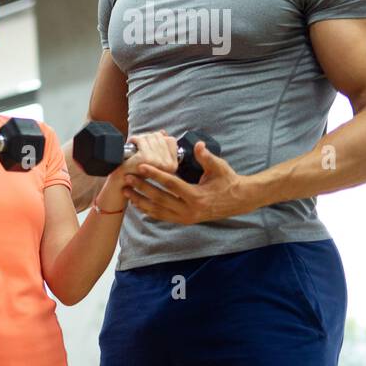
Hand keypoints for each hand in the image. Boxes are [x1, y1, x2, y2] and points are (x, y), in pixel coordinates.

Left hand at [101, 130, 176, 208]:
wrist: (123, 183)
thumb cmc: (136, 171)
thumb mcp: (153, 158)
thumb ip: (160, 146)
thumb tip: (162, 132)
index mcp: (173, 165)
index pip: (171, 141)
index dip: (158, 139)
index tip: (149, 144)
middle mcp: (168, 165)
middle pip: (160, 137)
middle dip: (147, 138)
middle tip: (139, 145)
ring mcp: (158, 162)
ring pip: (150, 137)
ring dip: (140, 138)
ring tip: (135, 146)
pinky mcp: (146, 159)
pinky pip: (141, 140)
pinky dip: (134, 139)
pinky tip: (130, 145)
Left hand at [124, 141, 249, 223]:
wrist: (239, 200)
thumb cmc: (228, 181)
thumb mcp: (219, 167)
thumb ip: (206, 157)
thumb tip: (198, 145)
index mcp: (197, 196)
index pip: (171, 184)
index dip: (155, 175)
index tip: (141, 166)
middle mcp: (190, 210)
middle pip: (160, 198)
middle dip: (142, 188)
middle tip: (128, 178)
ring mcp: (186, 218)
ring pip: (158, 211)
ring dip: (141, 201)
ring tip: (126, 192)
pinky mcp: (184, 221)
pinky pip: (162, 216)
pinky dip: (148, 210)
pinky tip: (137, 203)